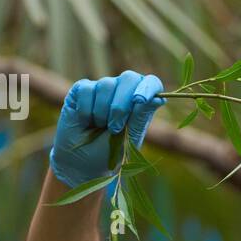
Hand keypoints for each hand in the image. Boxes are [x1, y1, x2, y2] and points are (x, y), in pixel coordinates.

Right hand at [49, 70, 164, 188]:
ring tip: (100, 127)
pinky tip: (86, 121)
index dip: (148, 88)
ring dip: (102, 112)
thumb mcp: (129, 139)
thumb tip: (158, 98)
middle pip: (129, 78)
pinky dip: (86, 110)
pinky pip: (86, 90)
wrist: (82, 163)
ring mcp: (103, 88)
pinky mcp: (82, 89)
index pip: (152, 82)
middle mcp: (124, 90)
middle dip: (121, 105)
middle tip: (115, 128)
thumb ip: (140, 117)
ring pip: (106, 84)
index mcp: (141, 102)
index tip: (140, 101)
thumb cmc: (110, 152)